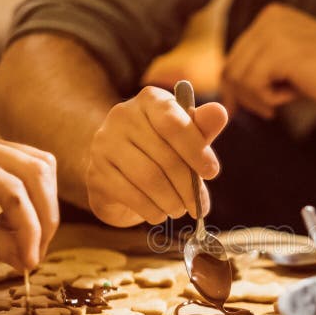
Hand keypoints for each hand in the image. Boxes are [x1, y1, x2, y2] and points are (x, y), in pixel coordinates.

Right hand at [86, 86, 227, 226]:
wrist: (118, 172)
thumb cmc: (161, 151)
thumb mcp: (185, 138)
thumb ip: (202, 129)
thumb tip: (220, 112)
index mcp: (150, 100)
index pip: (173, 122)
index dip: (195, 149)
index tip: (212, 172)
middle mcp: (122, 116)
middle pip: (164, 156)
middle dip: (187, 186)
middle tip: (198, 206)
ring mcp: (104, 143)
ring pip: (148, 178)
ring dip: (171, 201)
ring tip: (180, 209)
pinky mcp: (95, 173)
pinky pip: (131, 195)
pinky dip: (152, 210)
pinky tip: (160, 214)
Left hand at [221, 3, 315, 117]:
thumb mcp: (292, 66)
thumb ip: (263, 71)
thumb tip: (229, 94)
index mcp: (271, 18)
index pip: (235, 54)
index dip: (237, 85)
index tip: (244, 107)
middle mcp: (268, 19)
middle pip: (231, 66)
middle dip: (243, 95)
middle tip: (265, 112)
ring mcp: (273, 33)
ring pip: (238, 77)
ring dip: (259, 98)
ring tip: (285, 100)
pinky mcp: (280, 52)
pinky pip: (253, 85)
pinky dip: (268, 98)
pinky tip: (292, 96)